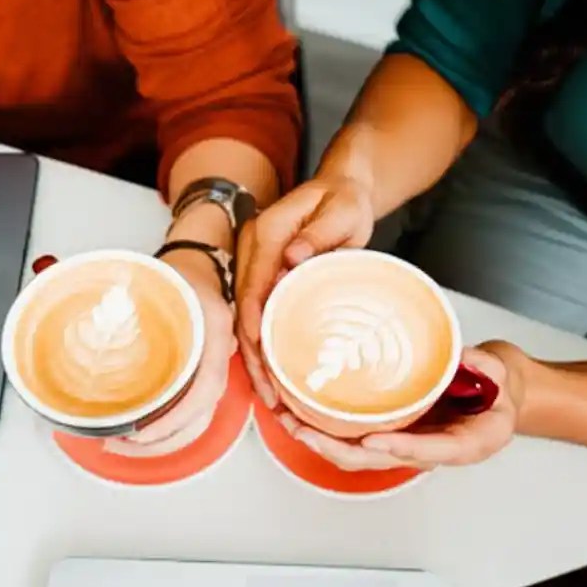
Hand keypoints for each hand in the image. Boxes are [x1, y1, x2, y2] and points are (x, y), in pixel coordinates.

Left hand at [125, 249, 235, 450]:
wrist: (199, 263)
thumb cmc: (180, 270)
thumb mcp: (155, 279)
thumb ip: (125, 301)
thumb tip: (84, 324)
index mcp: (213, 329)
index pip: (206, 387)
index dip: (176, 418)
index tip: (143, 432)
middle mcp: (219, 352)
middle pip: (201, 413)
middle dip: (162, 439)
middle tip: (122, 442)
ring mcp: (213, 365)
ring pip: (197, 417)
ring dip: (164, 438)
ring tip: (126, 443)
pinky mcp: (201, 372)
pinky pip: (193, 409)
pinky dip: (169, 427)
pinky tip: (144, 431)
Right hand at [236, 173, 376, 405]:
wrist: (341, 188)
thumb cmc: (344, 199)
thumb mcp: (341, 210)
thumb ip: (319, 232)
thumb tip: (293, 257)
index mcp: (265, 234)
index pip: (251, 286)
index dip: (253, 324)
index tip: (261, 356)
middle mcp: (251, 250)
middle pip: (242, 310)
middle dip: (252, 356)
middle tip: (270, 395)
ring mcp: (254, 265)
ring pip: (245, 319)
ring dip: (255, 359)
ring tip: (272, 398)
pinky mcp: (263, 277)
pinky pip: (257, 316)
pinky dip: (263, 347)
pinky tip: (273, 376)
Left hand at [278, 345, 524, 470]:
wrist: (500, 398)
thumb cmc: (500, 391)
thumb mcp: (505, 374)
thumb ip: (488, 367)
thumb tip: (465, 357)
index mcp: (464, 444)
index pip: (429, 450)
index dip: (400, 447)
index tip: (374, 441)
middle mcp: (431, 451)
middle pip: (380, 460)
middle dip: (338, 448)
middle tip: (306, 431)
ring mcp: (409, 445)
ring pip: (360, 455)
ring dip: (323, 441)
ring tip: (290, 421)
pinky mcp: (394, 433)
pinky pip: (357, 439)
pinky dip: (328, 430)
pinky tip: (301, 414)